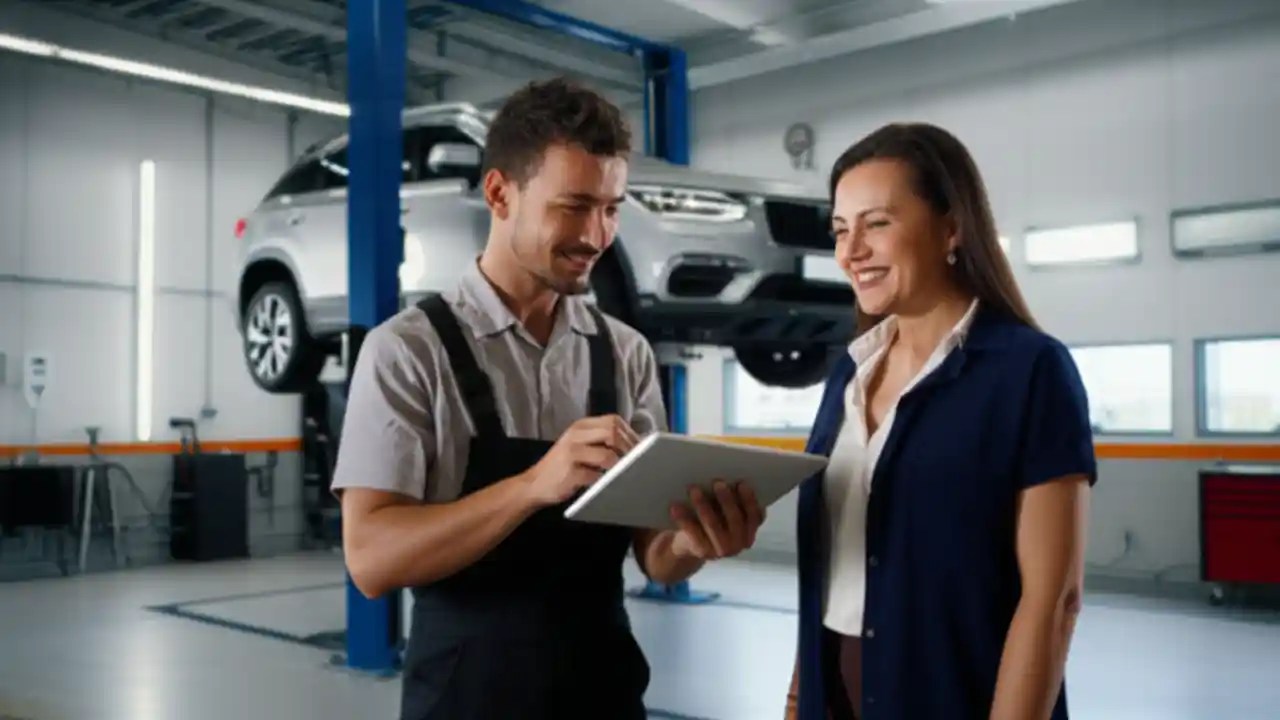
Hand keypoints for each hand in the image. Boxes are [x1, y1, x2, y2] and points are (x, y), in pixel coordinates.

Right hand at [522, 415, 639, 506]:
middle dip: (629, 448)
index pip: (613, 420)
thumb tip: (633, 443)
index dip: (630, 433)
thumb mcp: (578, 445)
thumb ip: (599, 440)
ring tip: (626, 474)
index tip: (640, 448)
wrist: (534, 484)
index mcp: (580, 426)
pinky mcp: (570, 474)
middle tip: (638, 462)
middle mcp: (575, 435)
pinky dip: (606, 481)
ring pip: (607, 455)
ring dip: (620, 466)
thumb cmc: (562, 466)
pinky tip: (610, 485)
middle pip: (612, 433)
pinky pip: (596, 476)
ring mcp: (571, 454)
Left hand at [669, 480, 764, 559]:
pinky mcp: (702, 552)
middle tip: (717, 482)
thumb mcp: (725, 510)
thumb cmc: (713, 518)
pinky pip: (692, 533)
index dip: (749, 499)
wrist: (690, 544)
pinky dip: (683, 518)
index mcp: (750, 530)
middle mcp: (739, 543)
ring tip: (693, 488)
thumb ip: (732, 497)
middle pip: (735, 519)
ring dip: (703, 505)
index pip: (755, 515)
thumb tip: (727, 472)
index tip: (742, 483)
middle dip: (726, 500)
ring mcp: (721, 551)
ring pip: (713, 525)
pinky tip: (675, 505)